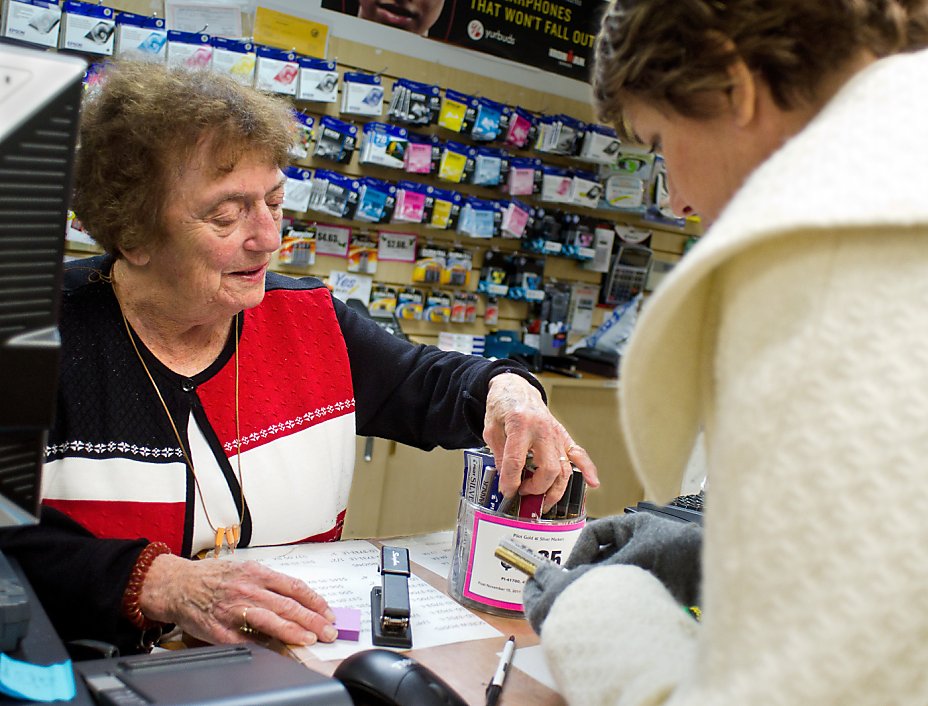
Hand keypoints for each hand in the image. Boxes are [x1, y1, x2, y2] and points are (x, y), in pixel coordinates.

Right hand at [140, 554, 337, 645]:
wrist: (177, 584)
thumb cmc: (211, 577)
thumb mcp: (244, 569)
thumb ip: (268, 584)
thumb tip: (296, 599)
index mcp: (257, 573)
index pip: (294, 587)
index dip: (315, 601)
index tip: (328, 612)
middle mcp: (249, 590)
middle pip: (288, 605)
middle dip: (312, 620)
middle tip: (329, 631)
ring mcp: (235, 611)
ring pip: (271, 621)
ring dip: (294, 631)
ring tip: (310, 639)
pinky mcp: (221, 630)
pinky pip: (246, 640)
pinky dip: (264, 647)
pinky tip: (278, 652)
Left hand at [483, 373, 598, 510]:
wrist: (516, 389)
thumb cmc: (504, 406)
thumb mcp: (491, 429)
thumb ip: (499, 455)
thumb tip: (506, 480)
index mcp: (520, 424)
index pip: (516, 461)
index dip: (510, 482)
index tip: (507, 492)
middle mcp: (542, 429)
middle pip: (548, 469)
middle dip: (536, 488)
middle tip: (523, 493)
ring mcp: (556, 433)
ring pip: (564, 468)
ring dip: (555, 489)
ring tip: (544, 502)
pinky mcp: (563, 436)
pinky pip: (578, 455)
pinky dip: (587, 470)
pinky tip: (591, 482)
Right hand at [523, 512, 702, 631]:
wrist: (714, 568)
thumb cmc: (677, 552)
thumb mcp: (636, 557)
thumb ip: (607, 568)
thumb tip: (579, 580)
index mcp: (629, 526)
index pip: (593, 534)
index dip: (578, 550)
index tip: (568, 570)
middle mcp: (635, 540)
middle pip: (601, 554)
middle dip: (589, 570)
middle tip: (577, 588)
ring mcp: (644, 560)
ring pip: (614, 571)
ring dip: (604, 583)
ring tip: (593, 599)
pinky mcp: (654, 579)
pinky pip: (628, 584)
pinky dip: (619, 593)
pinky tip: (613, 605)